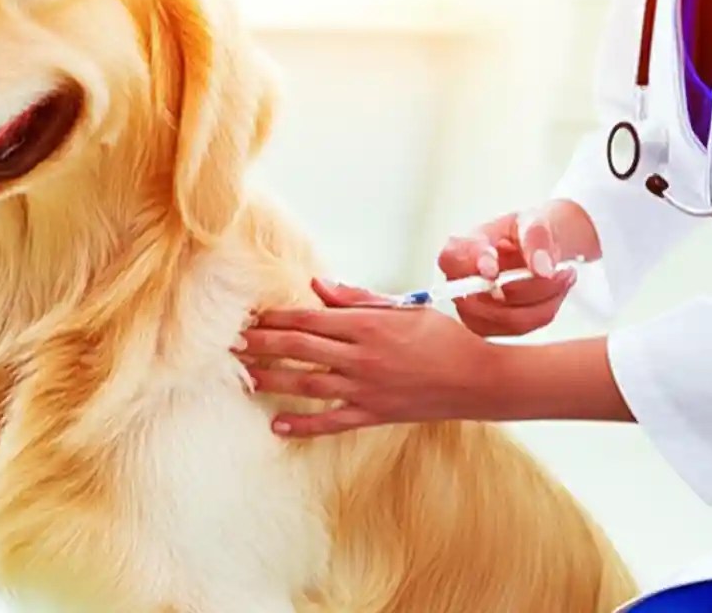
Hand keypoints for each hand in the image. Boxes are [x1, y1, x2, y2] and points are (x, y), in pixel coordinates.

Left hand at [236, 280, 503, 436]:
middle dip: (262, 345)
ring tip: (243, 377)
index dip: (276, 318)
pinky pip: (332, 423)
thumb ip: (358, 298)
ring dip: (272, 381)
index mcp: (368, 326)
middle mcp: (362, 357)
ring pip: (308, 385)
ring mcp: (366, 389)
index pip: (310, 319)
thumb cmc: (444, 337)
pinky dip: (304, 425)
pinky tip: (278, 426)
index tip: (251, 316)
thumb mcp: (404, 308)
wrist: (478, 380)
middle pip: (300, 350)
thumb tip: (318, 284)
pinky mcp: (374, 414)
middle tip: (232, 344)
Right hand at [438, 199, 600, 336]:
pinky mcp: (490, 327)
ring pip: (505, 319)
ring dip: (542, 302)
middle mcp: (460, 282)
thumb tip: (541, 269)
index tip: (493, 271)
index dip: (470, 268)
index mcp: (461, 248)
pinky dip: (544, 311)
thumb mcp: (532, 222)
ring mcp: (472, 310)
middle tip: (559, 272)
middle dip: (527, 289)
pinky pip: (519, 329)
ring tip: (563, 278)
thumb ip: (536, 239)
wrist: (535, 250)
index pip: (452, 260)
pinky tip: (555, 293)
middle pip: (480, 300)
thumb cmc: (523, 233)